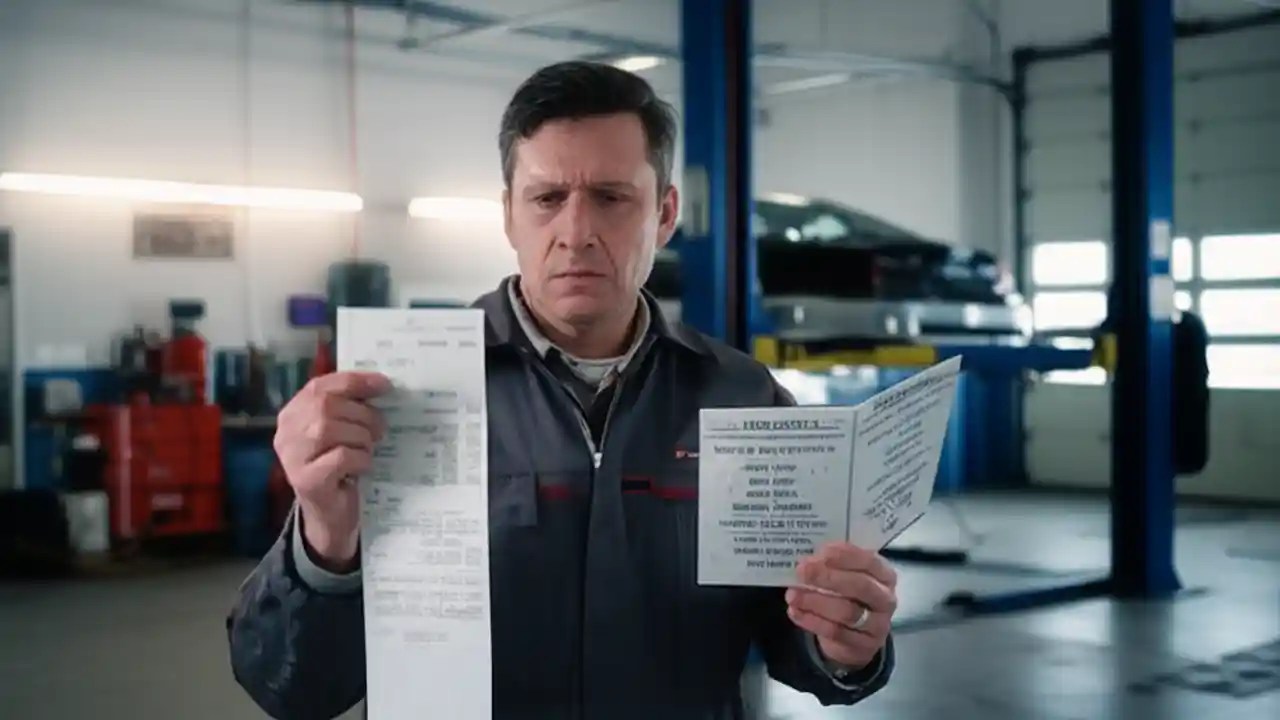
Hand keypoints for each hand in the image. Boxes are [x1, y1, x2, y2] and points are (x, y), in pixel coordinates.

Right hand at [274, 371, 390, 570]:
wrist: (329, 515)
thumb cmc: (338, 467)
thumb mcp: (340, 432)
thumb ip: (348, 408)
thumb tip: (380, 385)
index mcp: (293, 413)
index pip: (321, 386)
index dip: (355, 382)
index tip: (384, 384)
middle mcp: (286, 432)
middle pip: (327, 406)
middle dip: (363, 413)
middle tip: (381, 427)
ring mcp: (292, 457)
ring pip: (331, 429)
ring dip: (362, 437)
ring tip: (369, 448)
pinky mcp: (307, 480)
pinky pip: (341, 456)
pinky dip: (360, 458)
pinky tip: (361, 467)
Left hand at [785, 542, 897, 670]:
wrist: (854, 633)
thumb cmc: (847, 594)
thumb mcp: (846, 575)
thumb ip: (832, 565)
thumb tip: (808, 560)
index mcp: (884, 574)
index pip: (869, 561)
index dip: (843, 556)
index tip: (817, 553)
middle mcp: (885, 599)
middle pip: (860, 586)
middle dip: (827, 577)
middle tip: (801, 571)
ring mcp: (878, 625)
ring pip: (847, 612)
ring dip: (815, 601)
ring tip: (792, 595)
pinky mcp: (864, 646)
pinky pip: (836, 633)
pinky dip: (812, 621)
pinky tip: (795, 611)